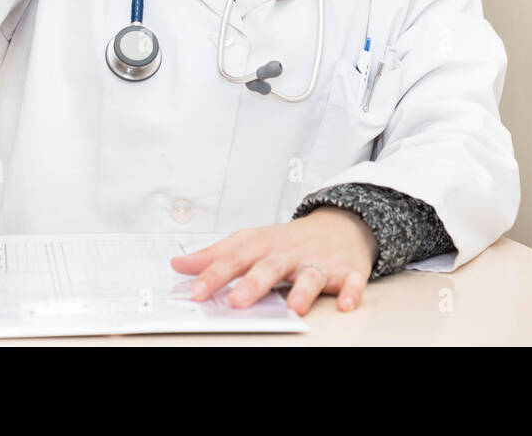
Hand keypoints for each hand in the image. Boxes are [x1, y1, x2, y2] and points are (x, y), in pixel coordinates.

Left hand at [170, 208, 377, 314]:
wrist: (339, 224)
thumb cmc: (289, 240)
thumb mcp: (251, 242)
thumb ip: (215, 256)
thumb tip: (179, 265)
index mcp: (264, 245)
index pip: (235, 259)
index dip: (214, 275)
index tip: (196, 292)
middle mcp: (290, 252)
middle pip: (271, 266)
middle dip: (255, 283)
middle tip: (238, 301)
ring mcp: (320, 261)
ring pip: (311, 274)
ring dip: (304, 290)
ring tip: (295, 307)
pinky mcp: (348, 270)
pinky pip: (352, 281)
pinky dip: (352, 291)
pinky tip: (347, 303)